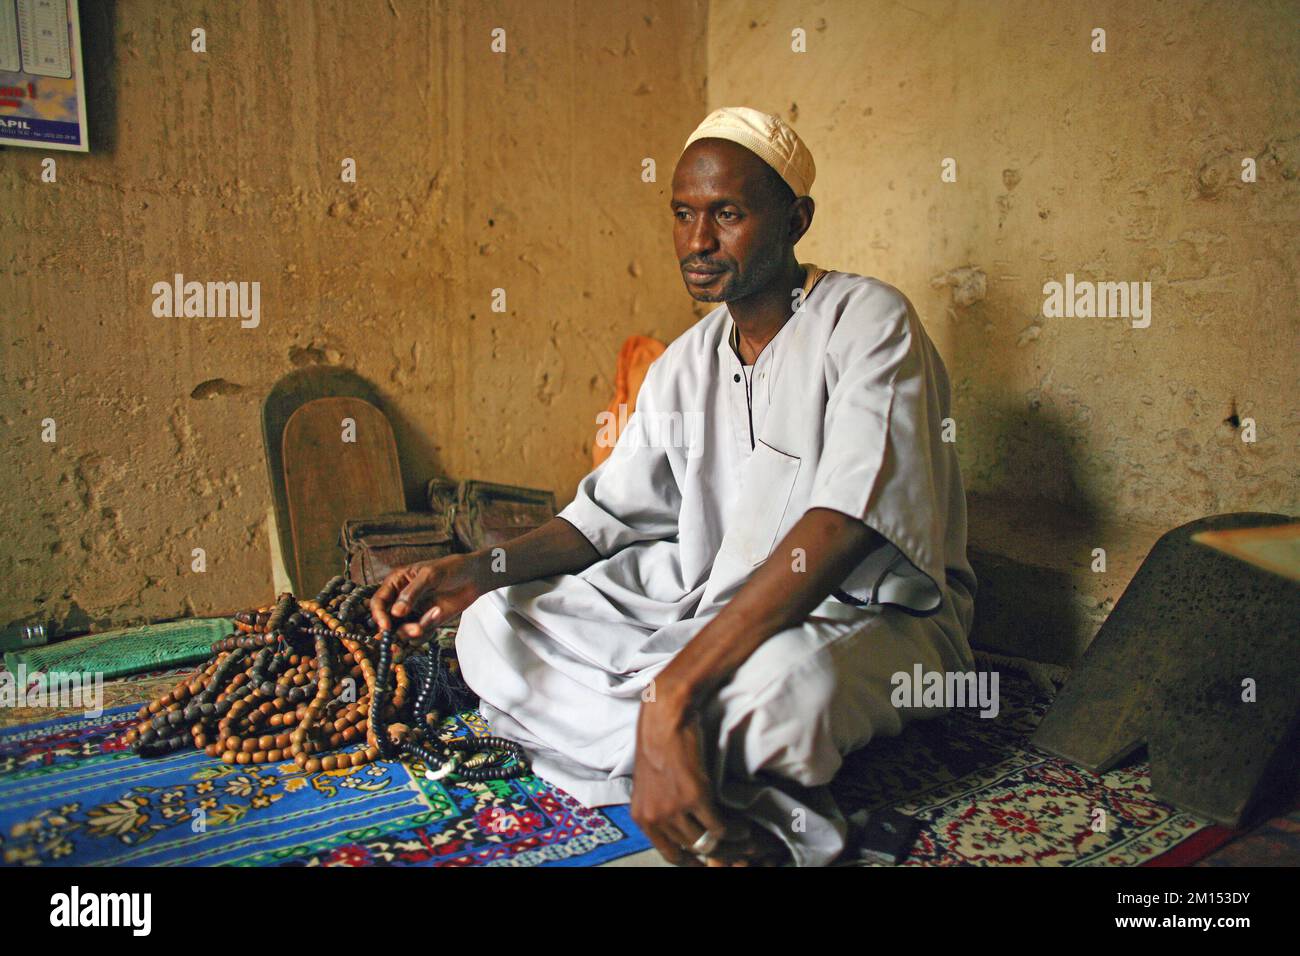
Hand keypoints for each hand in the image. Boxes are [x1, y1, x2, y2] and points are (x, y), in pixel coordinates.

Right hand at [369, 553, 484, 639]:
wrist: (474, 577)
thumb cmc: (451, 569)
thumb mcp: (430, 576)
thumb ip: (412, 593)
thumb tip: (395, 612)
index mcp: (396, 583)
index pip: (378, 602)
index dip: (379, 615)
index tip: (386, 627)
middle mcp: (401, 599)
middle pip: (387, 622)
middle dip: (399, 629)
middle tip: (416, 629)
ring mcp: (413, 612)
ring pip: (402, 632)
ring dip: (414, 631)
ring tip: (432, 618)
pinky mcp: (426, 622)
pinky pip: (418, 636)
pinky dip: (426, 632)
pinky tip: (437, 614)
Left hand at [630, 690, 735, 866]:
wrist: (666, 716)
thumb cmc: (658, 741)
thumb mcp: (650, 783)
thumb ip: (660, 808)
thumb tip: (680, 827)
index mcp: (642, 816)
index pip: (670, 854)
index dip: (692, 860)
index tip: (708, 860)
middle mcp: (655, 817)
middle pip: (692, 849)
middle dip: (717, 852)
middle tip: (735, 848)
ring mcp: (674, 808)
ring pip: (708, 842)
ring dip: (730, 843)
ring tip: (743, 837)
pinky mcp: (695, 796)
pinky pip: (719, 826)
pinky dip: (735, 830)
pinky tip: (744, 827)